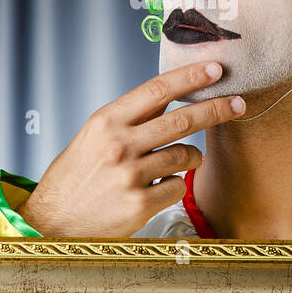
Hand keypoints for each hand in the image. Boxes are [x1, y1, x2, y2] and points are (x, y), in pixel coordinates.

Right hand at [20, 61, 246, 237]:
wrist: (52, 223)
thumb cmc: (75, 178)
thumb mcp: (93, 137)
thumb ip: (130, 119)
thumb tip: (169, 98)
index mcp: (106, 121)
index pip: (157, 90)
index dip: (190, 77)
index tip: (214, 69)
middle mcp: (118, 145)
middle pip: (182, 119)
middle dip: (217, 109)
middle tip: (238, 103)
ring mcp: (130, 175)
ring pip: (185, 155)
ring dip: (191, 157)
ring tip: (182, 160)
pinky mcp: (140, 204)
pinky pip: (177, 186)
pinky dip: (175, 184)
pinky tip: (159, 187)